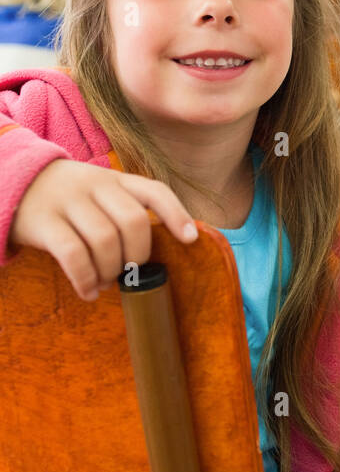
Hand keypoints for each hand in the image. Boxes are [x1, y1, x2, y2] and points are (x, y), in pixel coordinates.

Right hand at [9, 159, 198, 300]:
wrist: (15, 182)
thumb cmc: (69, 197)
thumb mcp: (99, 191)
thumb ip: (124, 209)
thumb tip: (157, 249)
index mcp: (116, 179)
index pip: (154, 190)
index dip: (176, 214)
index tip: (190, 239)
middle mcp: (96, 185)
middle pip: (132, 221)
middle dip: (138, 255)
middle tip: (130, 272)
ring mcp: (69, 202)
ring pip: (104, 239)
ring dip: (111, 270)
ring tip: (106, 284)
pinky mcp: (44, 222)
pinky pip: (73, 254)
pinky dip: (86, 279)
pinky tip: (89, 292)